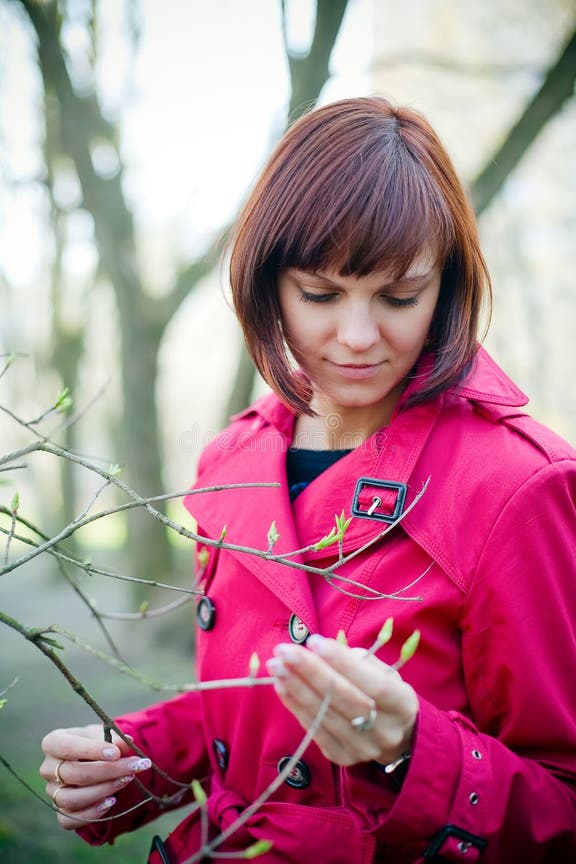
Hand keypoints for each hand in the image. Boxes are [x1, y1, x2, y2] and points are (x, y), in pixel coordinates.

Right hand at [40, 724, 150, 828]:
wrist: (93, 760)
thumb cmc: (96, 743)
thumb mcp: (104, 735)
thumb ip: (115, 739)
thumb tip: (128, 742)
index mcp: (53, 742)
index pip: (66, 747)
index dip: (91, 751)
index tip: (116, 753)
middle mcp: (48, 768)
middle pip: (74, 774)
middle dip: (107, 771)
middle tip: (133, 767)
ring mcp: (52, 792)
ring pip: (71, 798)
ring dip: (102, 790)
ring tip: (125, 780)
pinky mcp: (59, 812)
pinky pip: (69, 820)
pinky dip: (91, 813)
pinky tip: (111, 802)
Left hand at [266, 635, 418, 767]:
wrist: (396, 737)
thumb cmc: (385, 693)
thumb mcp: (384, 673)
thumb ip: (357, 662)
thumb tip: (321, 651)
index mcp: (402, 704)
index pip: (372, 683)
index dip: (341, 662)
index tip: (313, 641)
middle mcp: (384, 730)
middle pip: (343, 699)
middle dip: (310, 671)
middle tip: (283, 651)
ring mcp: (362, 748)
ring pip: (324, 715)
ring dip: (296, 688)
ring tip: (275, 666)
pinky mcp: (342, 757)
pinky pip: (314, 729)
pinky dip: (295, 705)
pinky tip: (281, 686)